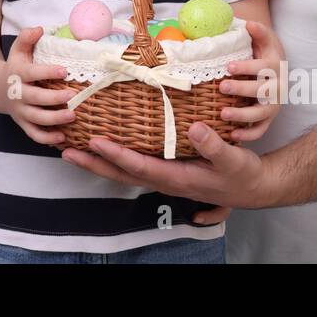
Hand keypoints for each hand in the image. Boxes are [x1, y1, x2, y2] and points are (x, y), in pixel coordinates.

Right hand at [0, 26, 78, 145]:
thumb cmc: (16, 66)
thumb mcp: (18, 49)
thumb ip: (27, 38)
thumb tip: (40, 29)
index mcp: (18, 74)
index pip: (32, 73)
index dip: (47, 72)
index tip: (64, 70)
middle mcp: (18, 94)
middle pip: (35, 99)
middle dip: (54, 99)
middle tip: (73, 96)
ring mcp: (20, 111)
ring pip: (36, 119)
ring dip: (54, 120)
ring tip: (73, 116)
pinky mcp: (23, 124)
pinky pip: (34, 135)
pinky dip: (47, 138)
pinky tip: (63, 137)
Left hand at [61, 121, 277, 209]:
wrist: (251, 188)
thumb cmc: (242, 173)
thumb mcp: (233, 159)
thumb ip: (213, 146)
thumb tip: (195, 128)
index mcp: (176, 178)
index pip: (138, 166)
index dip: (116, 154)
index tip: (95, 141)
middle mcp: (164, 180)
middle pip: (120, 173)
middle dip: (92, 162)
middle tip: (65, 150)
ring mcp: (162, 177)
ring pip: (122, 171)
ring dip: (97, 161)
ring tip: (72, 149)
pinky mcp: (164, 171)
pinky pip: (132, 166)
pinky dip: (112, 158)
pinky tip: (101, 147)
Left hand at [218, 19, 286, 142]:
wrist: (276, 68)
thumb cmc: (264, 51)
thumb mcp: (265, 38)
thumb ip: (258, 31)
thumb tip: (249, 24)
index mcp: (275, 67)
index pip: (263, 67)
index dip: (247, 67)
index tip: (229, 66)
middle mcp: (277, 87)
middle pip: (262, 91)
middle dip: (242, 89)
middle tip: (222, 86)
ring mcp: (274, 105)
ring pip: (261, 113)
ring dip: (243, 115)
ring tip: (223, 114)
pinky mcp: (269, 118)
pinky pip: (261, 130)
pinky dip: (249, 135)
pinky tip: (233, 136)